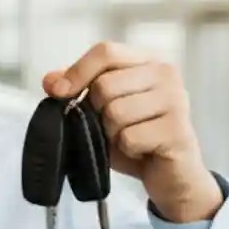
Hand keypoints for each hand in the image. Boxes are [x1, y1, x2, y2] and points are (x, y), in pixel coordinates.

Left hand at [43, 41, 222, 222]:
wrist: (171, 176)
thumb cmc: (136, 138)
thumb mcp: (101, 112)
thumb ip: (77, 91)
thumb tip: (50, 81)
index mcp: (146, 62)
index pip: (106, 52)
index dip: (77, 71)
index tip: (58, 92)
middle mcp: (166, 74)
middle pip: (105, 85)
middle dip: (98, 113)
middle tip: (114, 127)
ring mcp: (176, 100)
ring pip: (115, 113)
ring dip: (112, 134)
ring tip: (130, 138)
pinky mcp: (177, 130)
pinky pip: (130, 138)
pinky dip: (128, 150)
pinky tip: (143, 151)